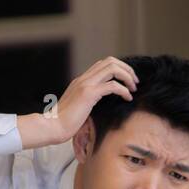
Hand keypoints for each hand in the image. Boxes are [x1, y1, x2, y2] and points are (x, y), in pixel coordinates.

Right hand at [18, 57, 137, 148]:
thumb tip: (102, 105)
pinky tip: (127, 98)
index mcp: (81, 80)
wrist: (52, 127)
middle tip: (135, 82)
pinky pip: (112, 85)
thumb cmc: (65, 123)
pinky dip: (123, 90)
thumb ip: (90, 101)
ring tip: (133, 89)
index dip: (119, 69)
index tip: (128, 82)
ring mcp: (85, 84)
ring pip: (112, 68)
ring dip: (127, 76)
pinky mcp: (88, 94)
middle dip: (126, 69)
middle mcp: (83, 79)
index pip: (103, 64)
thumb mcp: (80, 107)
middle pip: (110, 61)